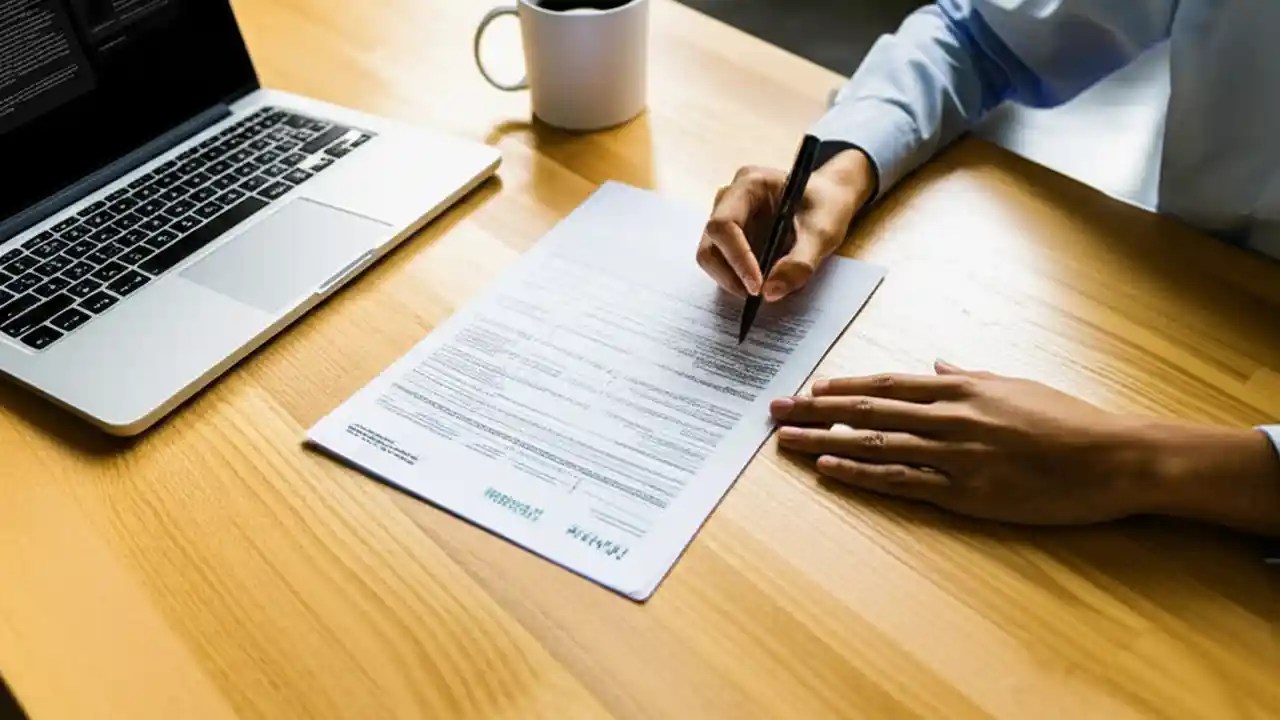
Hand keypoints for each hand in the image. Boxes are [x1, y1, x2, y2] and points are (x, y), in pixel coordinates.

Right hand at [697, 148, 874, 300]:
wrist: (829, 199)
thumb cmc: (827, 206)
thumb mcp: (823, 234)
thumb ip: (800, 263)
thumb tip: (770, 293)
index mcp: (750, 184)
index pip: (724, 224)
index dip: (736, 258)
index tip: (756, 287)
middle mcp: (730, 198)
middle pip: (711, 243)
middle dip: (730, 275)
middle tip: (757, 296)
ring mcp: (726, 216)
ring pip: (711, 255)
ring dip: (732, 279)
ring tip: (762, 289)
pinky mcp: (730, 235)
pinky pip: (722, 261)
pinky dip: (736, 277)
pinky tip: (760, 282)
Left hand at [770, 361, 1279, 534]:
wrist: (1113, 457)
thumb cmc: (1068, 419)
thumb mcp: (1015, 384)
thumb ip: (969, 376)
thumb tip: (936, 363)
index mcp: (961, 389)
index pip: (887, 385)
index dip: (844, 386)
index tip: (810, 386)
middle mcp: (949, 417)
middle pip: (868, 412)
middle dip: (816, 411)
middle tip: (775, 409)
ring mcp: (954, 456)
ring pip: (874, 445)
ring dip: (823, 442)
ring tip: (784, 440)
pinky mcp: (965, 493)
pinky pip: (902, 482)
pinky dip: (861, 474)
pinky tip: (828, 469)